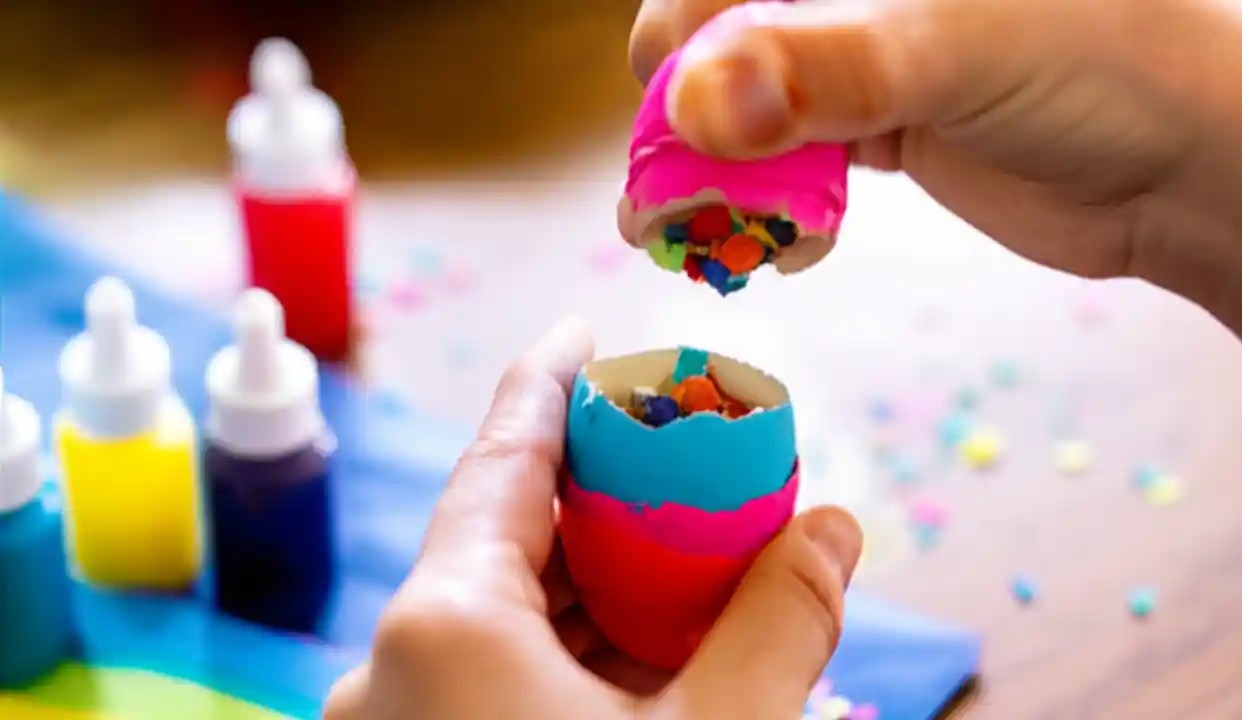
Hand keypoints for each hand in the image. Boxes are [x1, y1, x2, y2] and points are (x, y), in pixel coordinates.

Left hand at [323, 318, 863, 719]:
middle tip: (676, 462)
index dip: (549, 383)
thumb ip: (779, 625)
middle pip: (501, 535)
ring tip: (675, 561)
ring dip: (586, 583)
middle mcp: (388, 666)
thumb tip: (834, 530)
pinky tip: (634, 658)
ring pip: (494, 614)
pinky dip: (563, 650)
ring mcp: (393, 716)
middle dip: (596, 496)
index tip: (582, 333)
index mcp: (443, 627)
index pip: (504, 458)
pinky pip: (485, 673)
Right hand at [630, 0, 1241, 376]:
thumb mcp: (954, 49)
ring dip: (711, 176)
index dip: (682, 30)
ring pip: (743, 106)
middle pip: (718, 39)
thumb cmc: (1103, 62)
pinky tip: (776, 245)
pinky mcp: (874, 126)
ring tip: (686, 238)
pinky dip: (765, 204)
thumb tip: (690, 103)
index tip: (674, 107)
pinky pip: (786, 159)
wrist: (1188, 162)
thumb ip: (822, 70)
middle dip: (683, 121)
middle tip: (668, 196)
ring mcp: (858, 56)